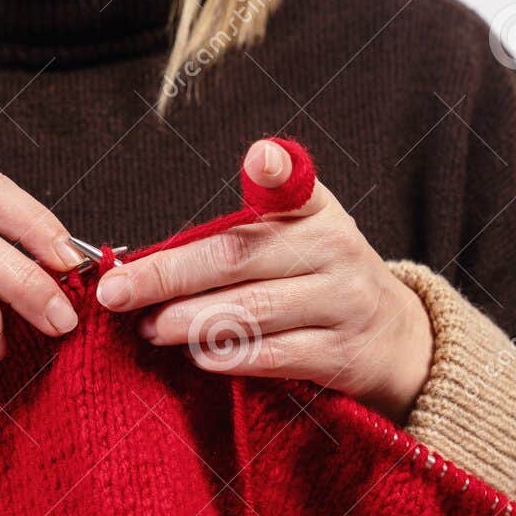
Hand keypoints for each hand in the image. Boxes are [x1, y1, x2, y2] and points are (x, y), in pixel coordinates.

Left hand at [94, 140, 432, 422]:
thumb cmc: (323, 280)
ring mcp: (340, 304)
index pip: (295, 188)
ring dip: (190, 321)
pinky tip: (196, 355)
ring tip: (150, 328)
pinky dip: (229, 356)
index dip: (277, 173)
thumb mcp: (306, 235)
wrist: (398, 341)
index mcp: (317, 215)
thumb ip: (251, 221)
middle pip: (240, 257)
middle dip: (169, 274)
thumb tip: (170, 237)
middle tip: (118, 292)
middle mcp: (333, 252)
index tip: (259, 159)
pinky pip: (274, 355)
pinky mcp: (339, 354)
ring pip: (253, 310)